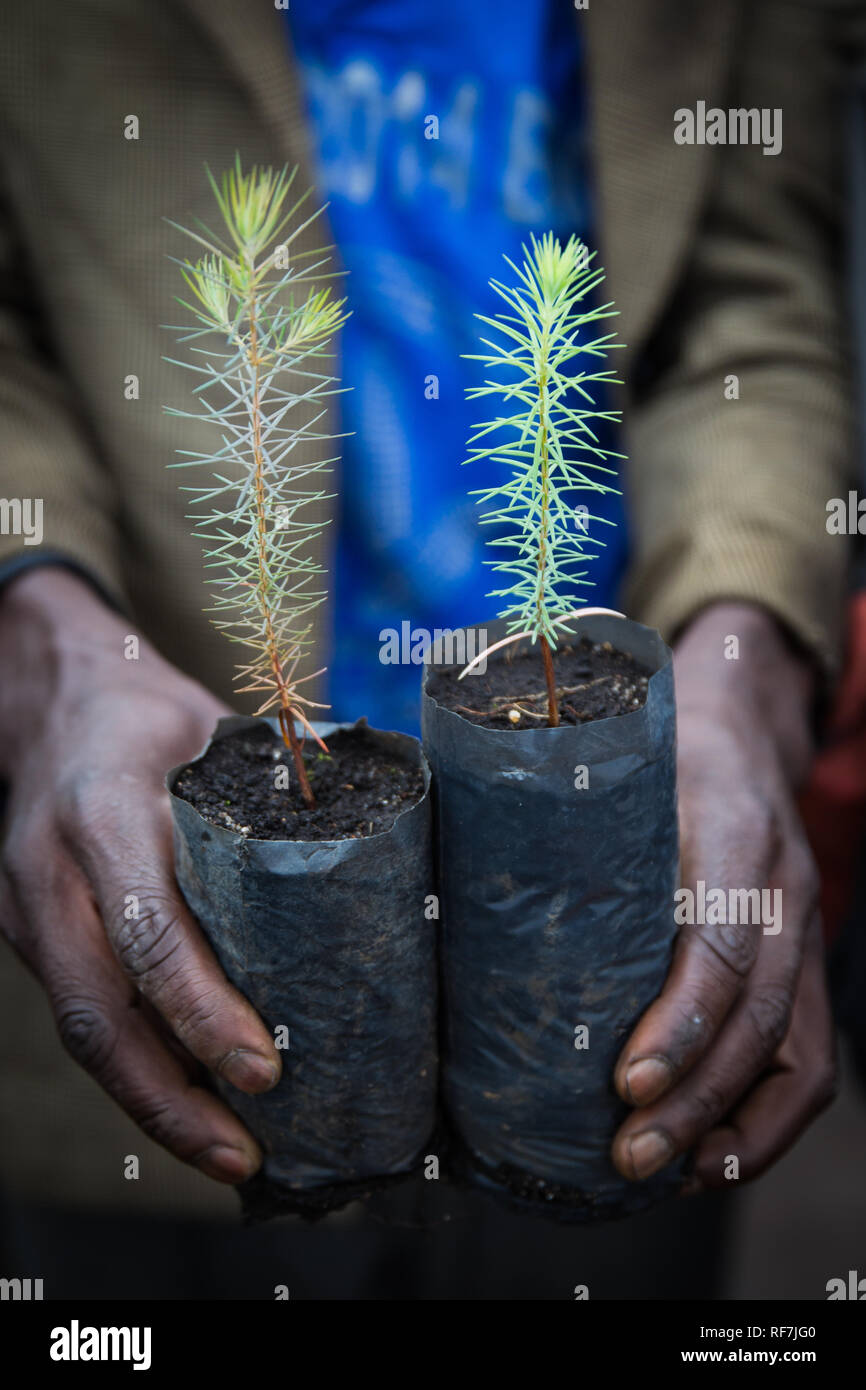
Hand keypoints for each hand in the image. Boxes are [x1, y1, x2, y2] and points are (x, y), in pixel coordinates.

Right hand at [0, 568, 280, 1182]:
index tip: (262, 1070)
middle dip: (172, 1097)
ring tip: (226, 1153)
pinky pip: (82, 1011)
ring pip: (82, 1030)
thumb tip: (377, 857)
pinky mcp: (30, 934)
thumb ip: (271, 796)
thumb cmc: (147, 713)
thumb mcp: (211, 730)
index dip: (203, 1011)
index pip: (149, 930)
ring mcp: (28, 910)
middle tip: (248, 1152)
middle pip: (99, 1012)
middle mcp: (49, 872)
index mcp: (102, 811)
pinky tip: (190, 1103)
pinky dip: (135, 1067)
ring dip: (151, 1103)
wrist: (53, 697)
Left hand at [611, 602, 836, 1187]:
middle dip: (694, 1099)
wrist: (743, 728)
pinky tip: (709, 1155)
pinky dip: (765, 1120)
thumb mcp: (620, 766)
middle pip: (760, 1017)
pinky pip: (808, 1058)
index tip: (625, 1081)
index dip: (679, 1022)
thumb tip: (444, 873)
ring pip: (797, 1053)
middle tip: (625, 1152)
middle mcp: (783, 889)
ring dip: (731, 1126)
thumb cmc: (663, 749)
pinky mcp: (803, 963)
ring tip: (663, 1173)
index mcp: (732, 831)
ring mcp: (803, 931)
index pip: (721, 944)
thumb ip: (557, 819)